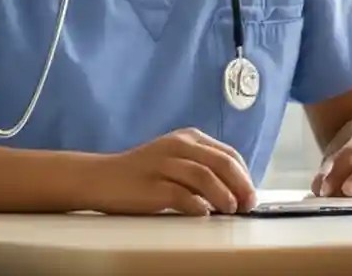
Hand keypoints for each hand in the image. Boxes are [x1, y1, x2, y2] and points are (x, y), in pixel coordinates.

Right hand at [91, 128, 257, 215]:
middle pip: (221, 163)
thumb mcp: (175, 160)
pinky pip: (181, 195)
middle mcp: (177, 146)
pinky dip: (197, 205)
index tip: (250, 194)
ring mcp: (163, 164)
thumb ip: (202, 168)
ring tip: (230, 210)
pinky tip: (204, 213)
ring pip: (204, 176)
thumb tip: (236, 191)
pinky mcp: (151, 185)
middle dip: (241, 185)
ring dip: (223, 195)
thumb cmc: (142, 174)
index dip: (245, 175)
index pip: (228, 154)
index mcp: (188, 138)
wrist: (101, 178)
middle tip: (248, 204)